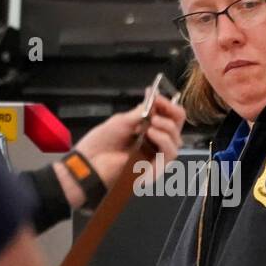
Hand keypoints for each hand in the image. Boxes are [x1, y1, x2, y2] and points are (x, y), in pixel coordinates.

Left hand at [56, 92, 186, 205]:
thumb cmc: (100, 145)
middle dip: (171, 112)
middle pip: (176, 127)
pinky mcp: (153, 169)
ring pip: (176, 140)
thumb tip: (155, 98)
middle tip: (159, 105)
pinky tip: (152, 132)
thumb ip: (141, 111)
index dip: (167, 105)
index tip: (158, 96)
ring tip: (153, 121)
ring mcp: (154, 156)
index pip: (167, 117)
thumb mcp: (121, 121)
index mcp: (146, 131)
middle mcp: (153, 143)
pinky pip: (170, 154)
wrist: (89, 162)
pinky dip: (164, 140)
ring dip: (168, 127)